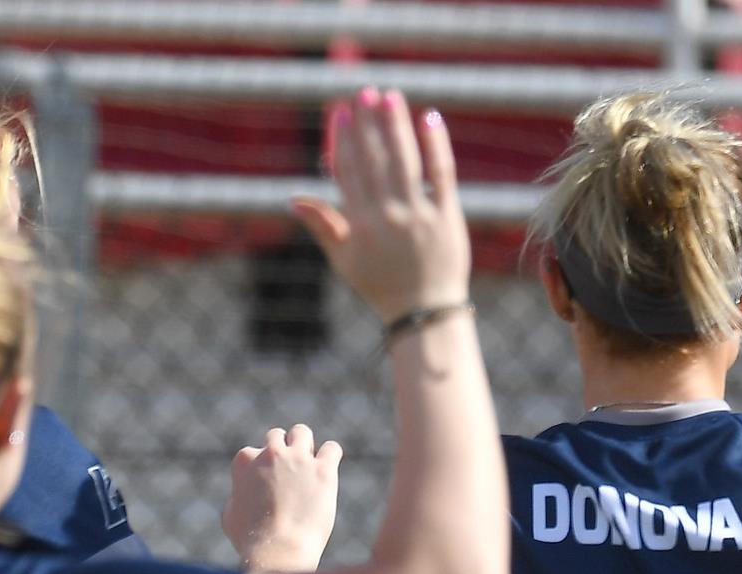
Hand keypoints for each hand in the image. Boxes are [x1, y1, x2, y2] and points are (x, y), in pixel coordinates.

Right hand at [224, 424, 341, 571]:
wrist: (279, 549)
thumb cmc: (251, 540)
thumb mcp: (230, 514)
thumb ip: (238, 494)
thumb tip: (243, 493)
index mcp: (244, 460)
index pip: (254, 452)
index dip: (263, 470)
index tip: (269, 488)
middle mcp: (271, 453)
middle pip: (278, 436)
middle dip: (283, 451)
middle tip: (291, 475)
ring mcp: (298, 459)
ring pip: (302, 433)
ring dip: (305, 445)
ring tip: (309, 467)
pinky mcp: (323, 471)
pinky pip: (332, 448)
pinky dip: (330, 455)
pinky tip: (328, 470)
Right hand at [292, 87, 469, 322]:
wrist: (426, 313)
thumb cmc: (382, 288)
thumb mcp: (345, 261)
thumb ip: (323, 226)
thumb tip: (293, 198)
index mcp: (360, 225)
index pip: (348, 172)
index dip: (342, 139)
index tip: (339, 111)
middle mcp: (388, 217)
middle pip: (375, 161)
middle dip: (368, 124)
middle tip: (364, 92)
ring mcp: (420, 216)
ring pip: (406, 162)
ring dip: (396, 126)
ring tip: (391, 96)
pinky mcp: (448, 218)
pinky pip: (442, 175)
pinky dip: (437, 146)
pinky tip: (430, 118)